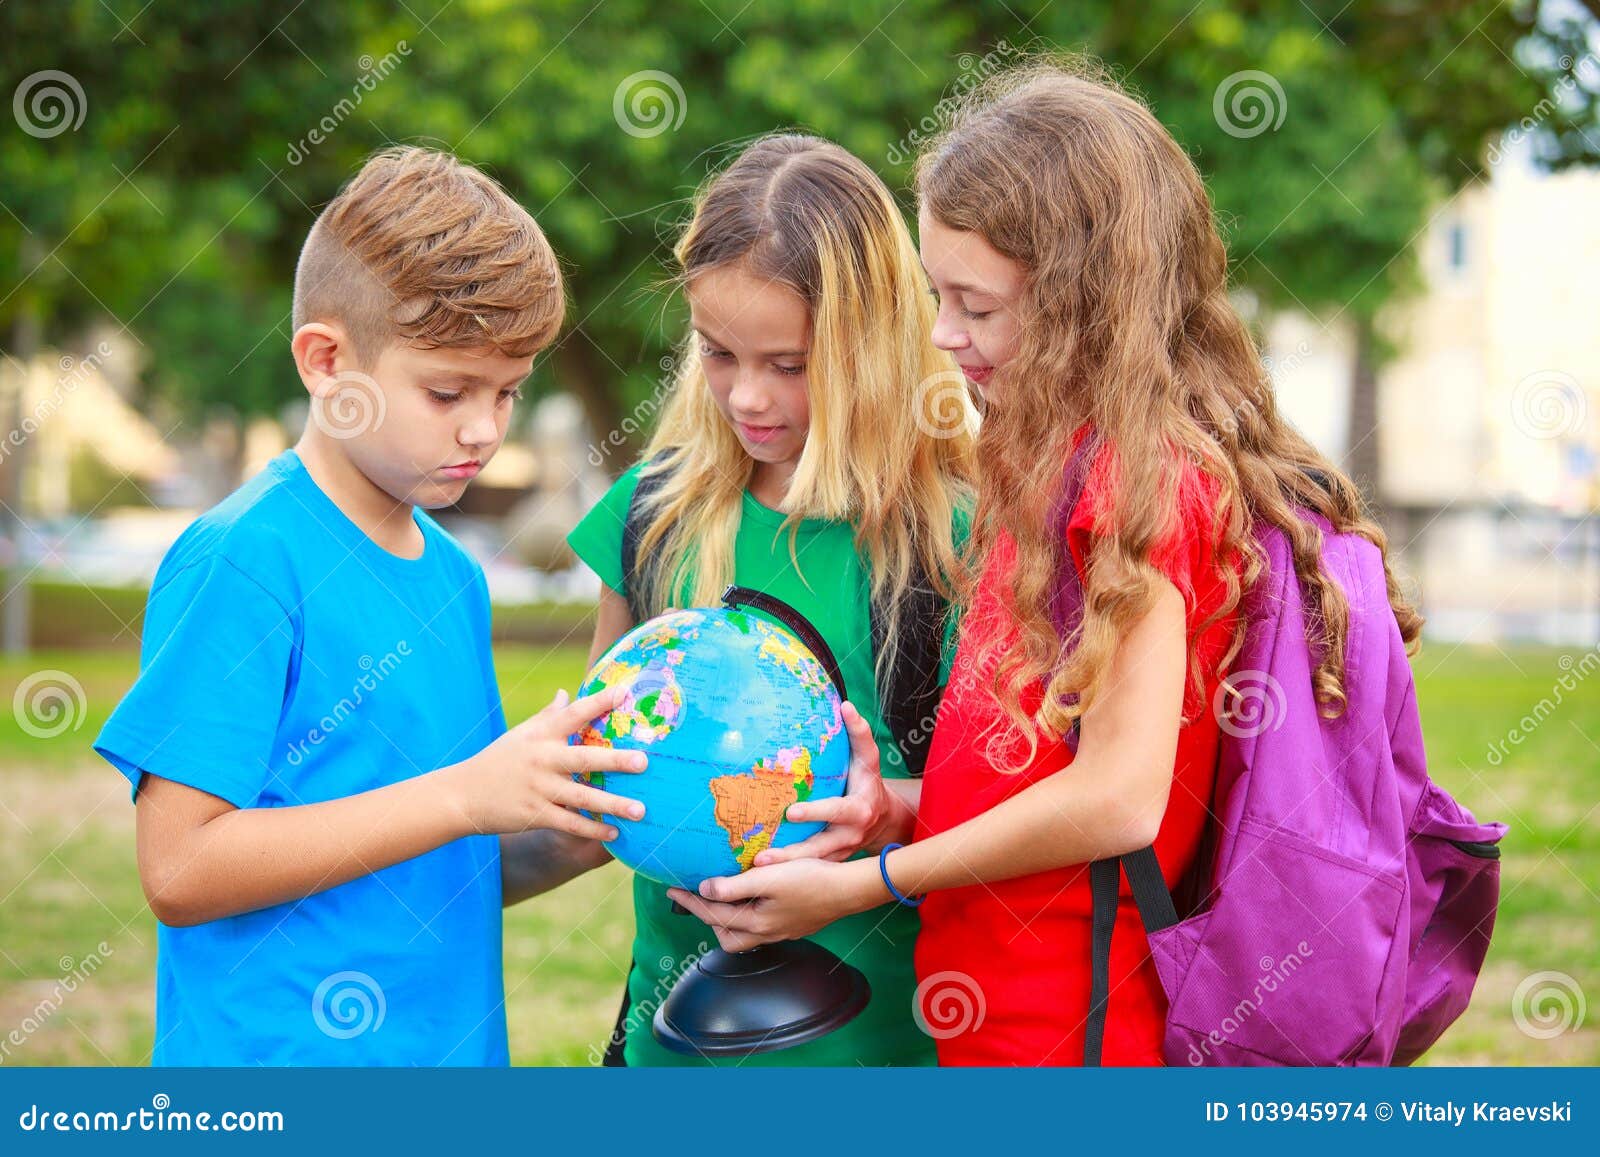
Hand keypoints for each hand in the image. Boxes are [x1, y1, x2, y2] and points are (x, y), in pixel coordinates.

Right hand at [445, 685, 646, 839]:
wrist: (462, 794)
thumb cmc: (499, 759)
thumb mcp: (521, 733)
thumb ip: (548, 715)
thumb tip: (566, 692)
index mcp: (541, 734)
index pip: (573, 713)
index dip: (599, 702)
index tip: (625, 693)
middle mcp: (542, 759)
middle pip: (584, 757)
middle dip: (615, 760)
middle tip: (644, 762)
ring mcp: (539, 788)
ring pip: (582, 796)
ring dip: (612, 804)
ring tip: (640, 810)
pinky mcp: (534, 814)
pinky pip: (569, 823)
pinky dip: (592, 829)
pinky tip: (615, 833)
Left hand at [666, 857, 883, 952]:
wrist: (848, 890)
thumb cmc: (811, 879)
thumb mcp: (768, 877)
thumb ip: (734, 886)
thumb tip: (706, 890)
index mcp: (755, 923)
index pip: (712, 914)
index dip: (690, 901)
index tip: (672, 889)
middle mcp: (766, 933)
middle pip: (725, 936)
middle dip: (706, 918)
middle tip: (695, 897)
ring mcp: (781, 931)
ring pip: (743, 935)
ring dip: (728, 920)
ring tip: (723, 897)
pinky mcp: (794, 925)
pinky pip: (761, 928)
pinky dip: (748, 917)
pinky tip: (753, 900)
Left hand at [751, 701, 911, 865]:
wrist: (884, 818)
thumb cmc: (869, 782)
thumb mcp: (868, 759)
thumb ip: (859, 734)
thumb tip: (845, 705)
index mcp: (859, 810)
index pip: (836, 811)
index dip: (815, 812)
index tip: (790, 812)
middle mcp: (849, 836)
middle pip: (818, 849)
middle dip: (792, 855)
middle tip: (763, 857)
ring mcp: (839, 854)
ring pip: (810, 867)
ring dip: (783, 870)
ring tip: (754, 870)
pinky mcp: (829, 864)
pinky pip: (806, 872)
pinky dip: (785, 875)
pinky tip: (758, 876)